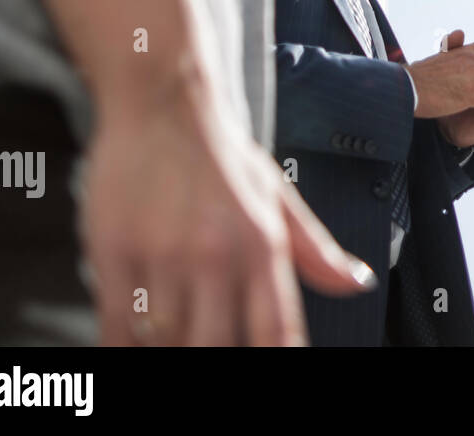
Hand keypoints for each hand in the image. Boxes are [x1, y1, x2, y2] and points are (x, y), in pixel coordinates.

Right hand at [81, 91, 376, 346]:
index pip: (276, 329)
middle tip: (212, 358)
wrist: (165, 102)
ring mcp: (163, 254)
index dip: (277, 359)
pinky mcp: (114, 250)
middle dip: (216, 363)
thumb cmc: (222, 156)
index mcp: (262, 244)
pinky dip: (124, 347)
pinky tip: (134, 346)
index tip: (276, 370)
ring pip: (167, 341)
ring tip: (181, 343)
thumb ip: (316, 250)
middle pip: (217, 347)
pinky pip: (116, 324)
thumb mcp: (278, 198)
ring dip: (172, 351)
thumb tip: (359, 282)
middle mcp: (216, 253)